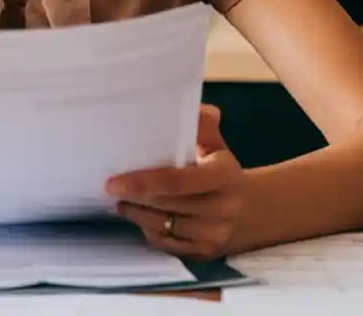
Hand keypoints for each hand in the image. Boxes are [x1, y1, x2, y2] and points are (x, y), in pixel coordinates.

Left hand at [105, 104, 245, 259]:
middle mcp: (224, 208)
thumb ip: (202, 127)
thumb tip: (198, 108)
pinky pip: (167, 244)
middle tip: (111, 188)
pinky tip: (141, 217)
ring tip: (122, 202)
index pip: (178, 181)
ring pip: (163, 226)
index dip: (143, 182)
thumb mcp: (216, 147)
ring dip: (137, 214)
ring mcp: (215, 235)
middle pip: (165, 205)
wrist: (251, 211)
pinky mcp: (205, 254)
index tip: (114, 181)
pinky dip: (150, 231)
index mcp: (225, 176)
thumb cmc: (220, 172)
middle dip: (134, 197)